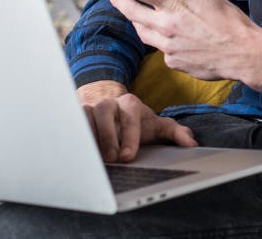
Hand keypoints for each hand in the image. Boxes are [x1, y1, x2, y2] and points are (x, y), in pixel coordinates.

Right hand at [82, 92, 196, 162]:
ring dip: (88, 136)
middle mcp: (109, 103)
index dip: (129, 135)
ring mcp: (90, 107)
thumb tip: (192, 144)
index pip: (130, 116)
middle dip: (108, 136)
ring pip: (85, 115)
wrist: (112, 111)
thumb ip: (176, 133)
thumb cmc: (137, 123)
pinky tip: (75, 151)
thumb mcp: (158, 126)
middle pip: (104, 112)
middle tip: (112, 158)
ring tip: (92, 157)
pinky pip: (70, 121)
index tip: (128, 156)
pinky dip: (72, 135)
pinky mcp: (75, 115)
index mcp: (130, 103)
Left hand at [103, 0, 261, 90]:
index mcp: (175, 5)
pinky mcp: (173, 63)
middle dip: (119, 2)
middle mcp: (166, 26)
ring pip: (142, 33)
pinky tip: (177, 39)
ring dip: (139, 23)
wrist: (243, 53)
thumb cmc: (231, 23)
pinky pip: (161, 50)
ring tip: (141, 17)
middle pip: (130, 12)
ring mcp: (168, 47)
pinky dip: (163, 42)